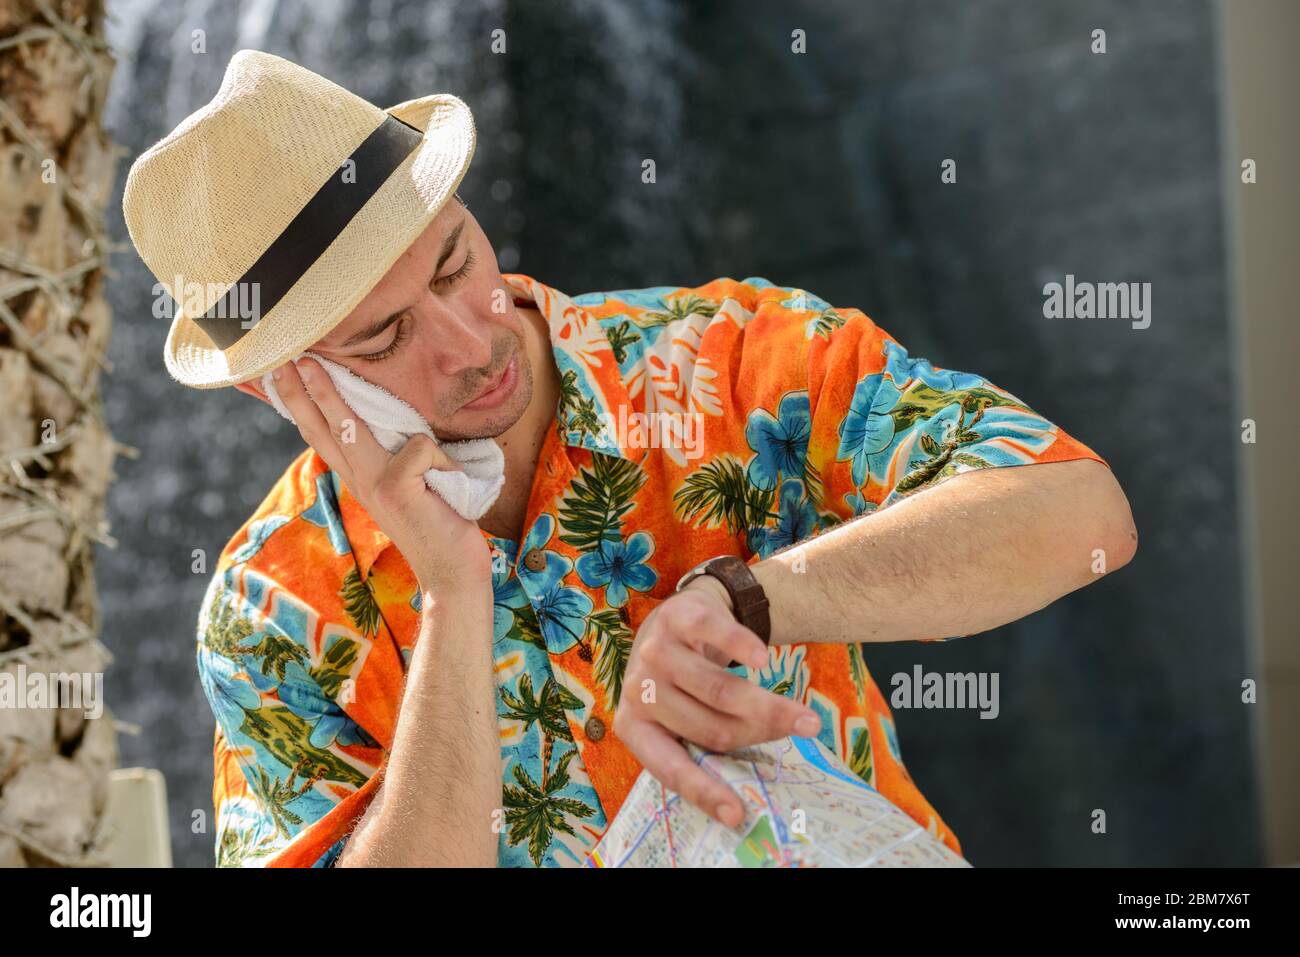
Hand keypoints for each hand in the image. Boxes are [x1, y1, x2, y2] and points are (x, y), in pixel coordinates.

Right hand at [266, 357, 490, 589]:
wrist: (454, 573)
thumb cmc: (442, 522)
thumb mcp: (413, 485)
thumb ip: (399, 458)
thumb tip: (398, 419)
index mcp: (362, 477)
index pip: (325, 435)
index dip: (303, 405)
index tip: (284, 374)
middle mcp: (361, 480)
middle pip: (323, 427)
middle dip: (300, 389)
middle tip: (284, 355)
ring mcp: (375, 485)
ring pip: (349, 425)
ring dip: (329, 392)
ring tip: (312, 362)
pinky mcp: (396, 488)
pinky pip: (422, 446)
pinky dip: (445, 458)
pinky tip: (450, 480)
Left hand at [613, 579, 821, 827]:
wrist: (680, 619)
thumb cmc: (685, 683)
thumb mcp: (684, 716)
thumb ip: (708, 742)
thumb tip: (752, 790)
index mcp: (635, 727)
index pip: (670, 769)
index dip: (706, 792)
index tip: (738, 815)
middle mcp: (637, 690)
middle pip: (709, 728)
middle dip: (758, 734)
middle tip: (801, 733)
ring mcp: (654, 651)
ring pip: (720, 691)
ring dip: (767, 705)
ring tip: (802, 716)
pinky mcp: (679, 617)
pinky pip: (718, 635)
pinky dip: (743, 648)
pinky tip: (765, 660)